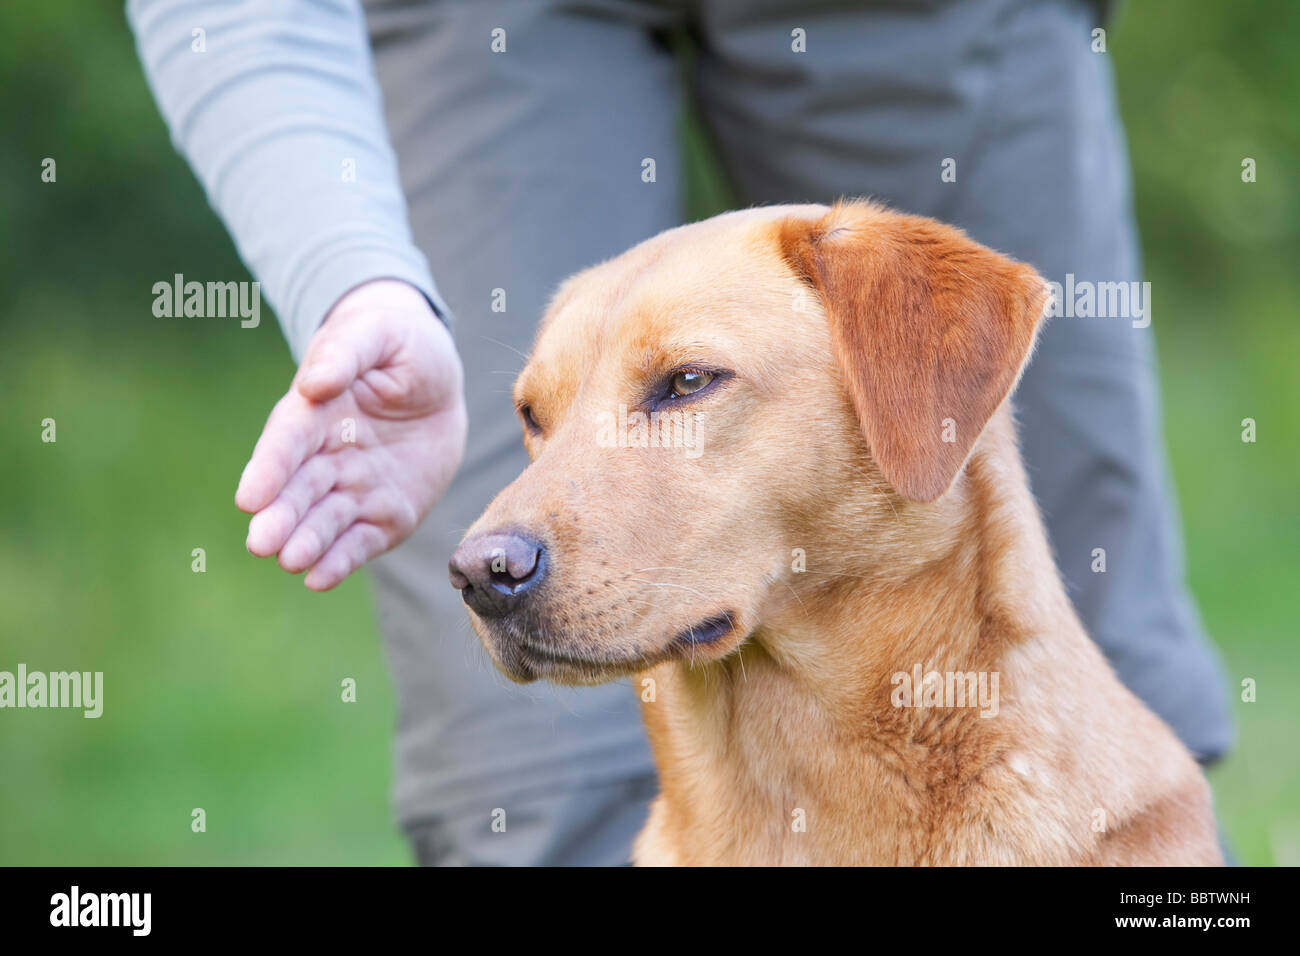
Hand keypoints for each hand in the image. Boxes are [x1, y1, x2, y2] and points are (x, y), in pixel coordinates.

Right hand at [236, 279, 466, 589]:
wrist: (435, 376)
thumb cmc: (394, 344)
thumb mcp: (374, 335)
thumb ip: (344, 354)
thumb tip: (314, 383)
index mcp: (313, 411)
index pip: (287, 443)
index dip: (268, 469)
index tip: (248, 497)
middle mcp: (325, 456)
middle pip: (298, 490)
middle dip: (280, 517)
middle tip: (261, 543)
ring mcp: (353, 488)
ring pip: (325, 520)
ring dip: (307, 542)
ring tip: (291, 561)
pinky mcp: (386, 512)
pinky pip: (361, 540)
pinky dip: (341, 561)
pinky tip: (319, 579)